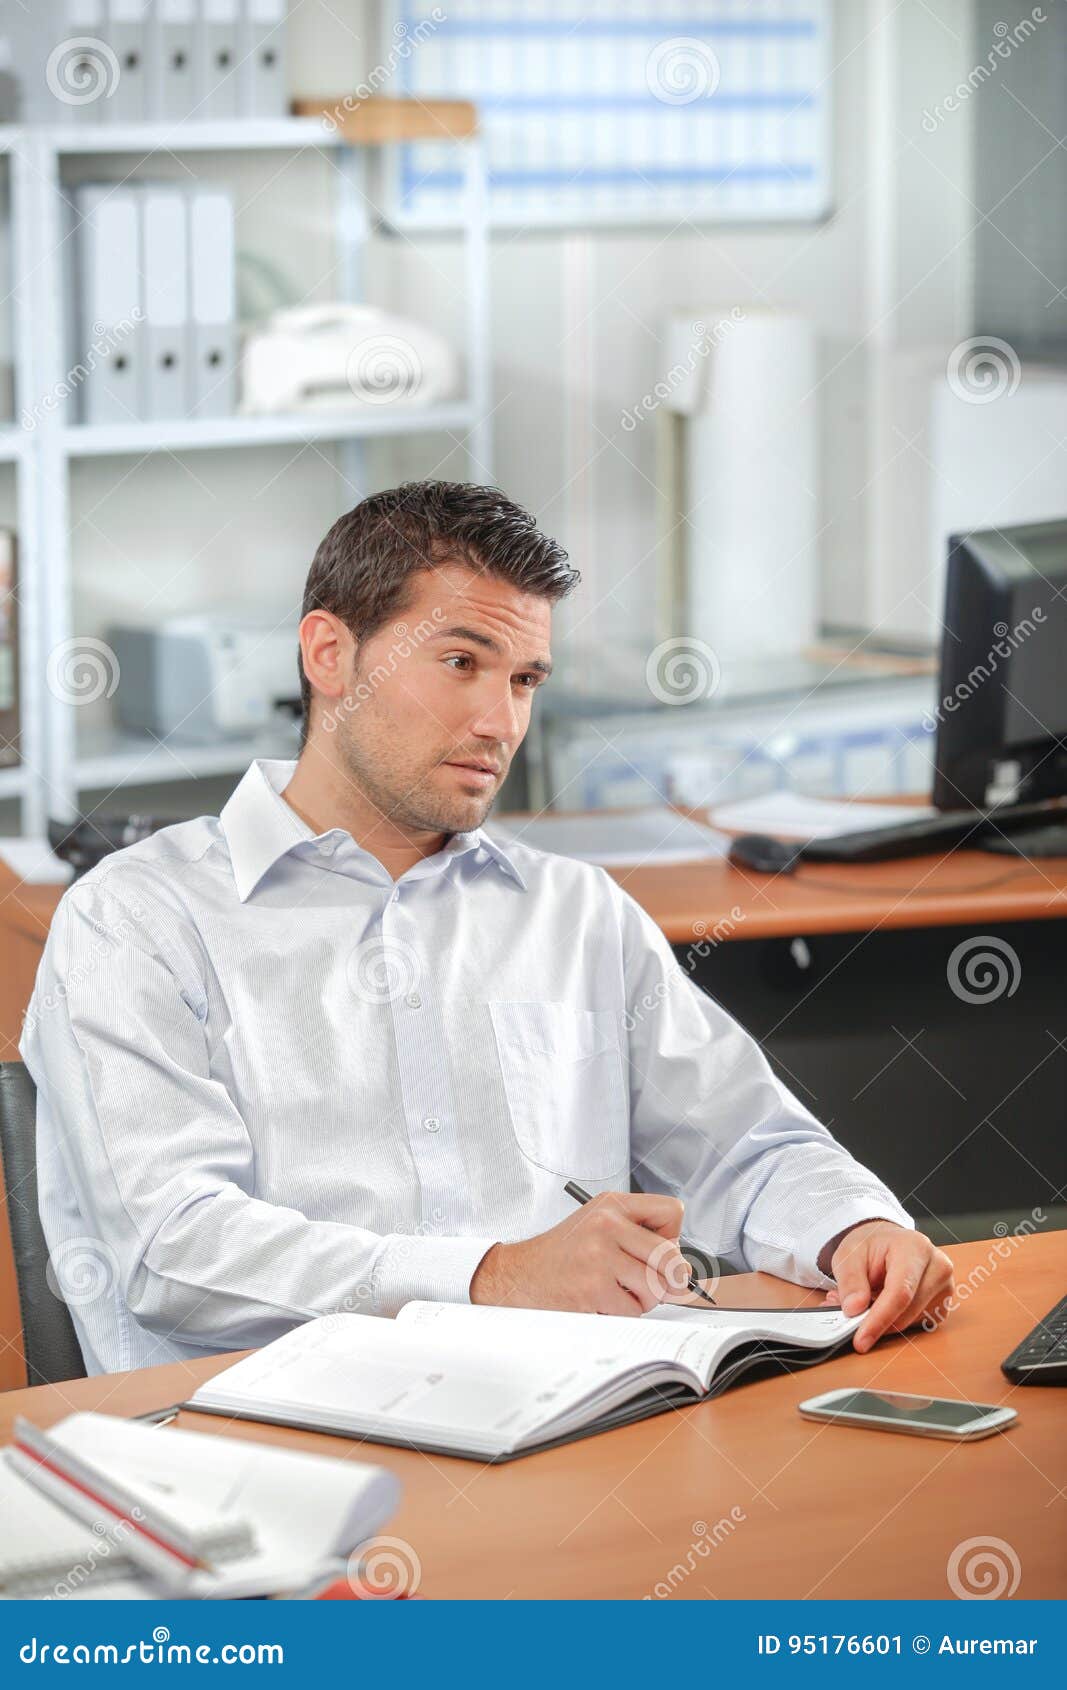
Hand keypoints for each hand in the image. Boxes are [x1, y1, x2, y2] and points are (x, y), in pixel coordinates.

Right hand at [469, 1191, 691, 1315]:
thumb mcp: (598, 1226)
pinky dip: (620, 1313)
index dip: (673, 1237)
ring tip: (613, 1291)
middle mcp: (607, 1225)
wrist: (517, 1275)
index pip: (673, 1211)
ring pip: (655, 1288)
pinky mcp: (593, 1288)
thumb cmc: (562, 1255)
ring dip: (640, 1299)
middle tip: (645, 1284)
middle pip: (672, 1257)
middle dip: (666, 1279)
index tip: (659, 1252)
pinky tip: (598, 1301)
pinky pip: (633, 1310)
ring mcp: (600, 1257)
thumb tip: (683, 1272)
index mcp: (612, 1204)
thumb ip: (639, 1238)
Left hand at [821, 1220, 953, 1352]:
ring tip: (867, 1299)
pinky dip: (895, 1322)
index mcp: (915, 1248)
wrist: (888, 1243)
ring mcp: (945, 1288)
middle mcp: (938, 1267)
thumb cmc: (871, 1246)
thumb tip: (854, 1309)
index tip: (860, 1340)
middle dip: (877, 1323)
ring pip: (911, 1322)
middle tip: (850, 1320)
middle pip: (908, 1312)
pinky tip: (884, 1304)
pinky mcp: (943, 1306)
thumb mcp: (849, 1255)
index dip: (879, 1319)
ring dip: (885, 1321)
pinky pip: (916, 1326)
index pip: (900, 1292)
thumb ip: (850, 1281)